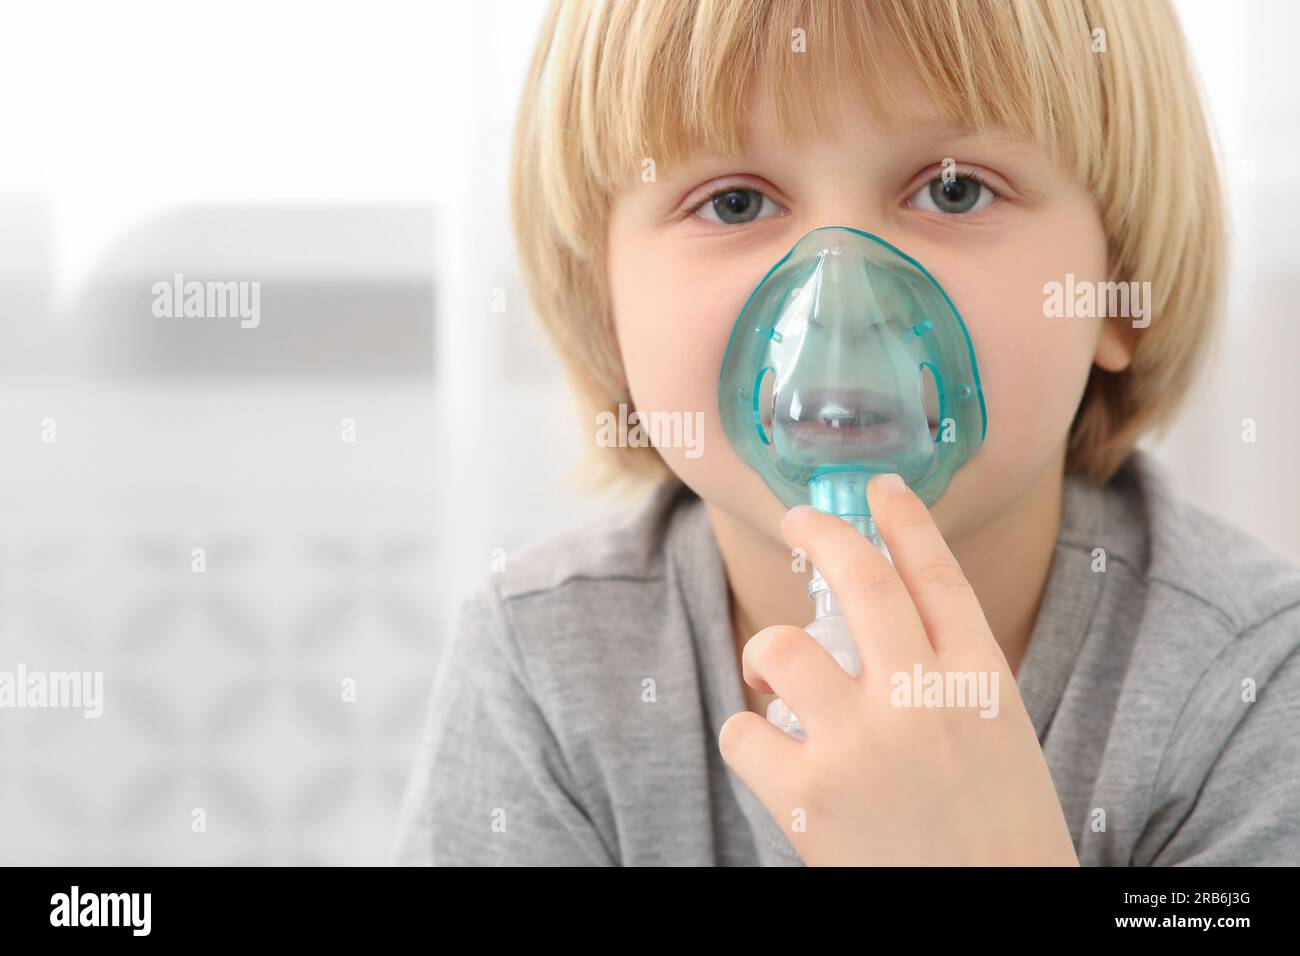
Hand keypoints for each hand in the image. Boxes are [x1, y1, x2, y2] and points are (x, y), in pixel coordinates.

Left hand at [718, 472, 1078, 865]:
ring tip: (774, 683)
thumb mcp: (998, 736)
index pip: (937, 574)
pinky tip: (771, 756)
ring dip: (768, 657)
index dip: (903, 520)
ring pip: (780, 647)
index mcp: (982, 682)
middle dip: (821, 532)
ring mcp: (862, 744)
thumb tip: (874, 623)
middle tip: (800, 520)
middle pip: (860, 578)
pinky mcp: (810, 795)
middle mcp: (922, 699)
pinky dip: (748, 738)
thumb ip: (946, 676)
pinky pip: (743, 731)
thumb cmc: (997, 833)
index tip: (878, 489)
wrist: (997, 919)